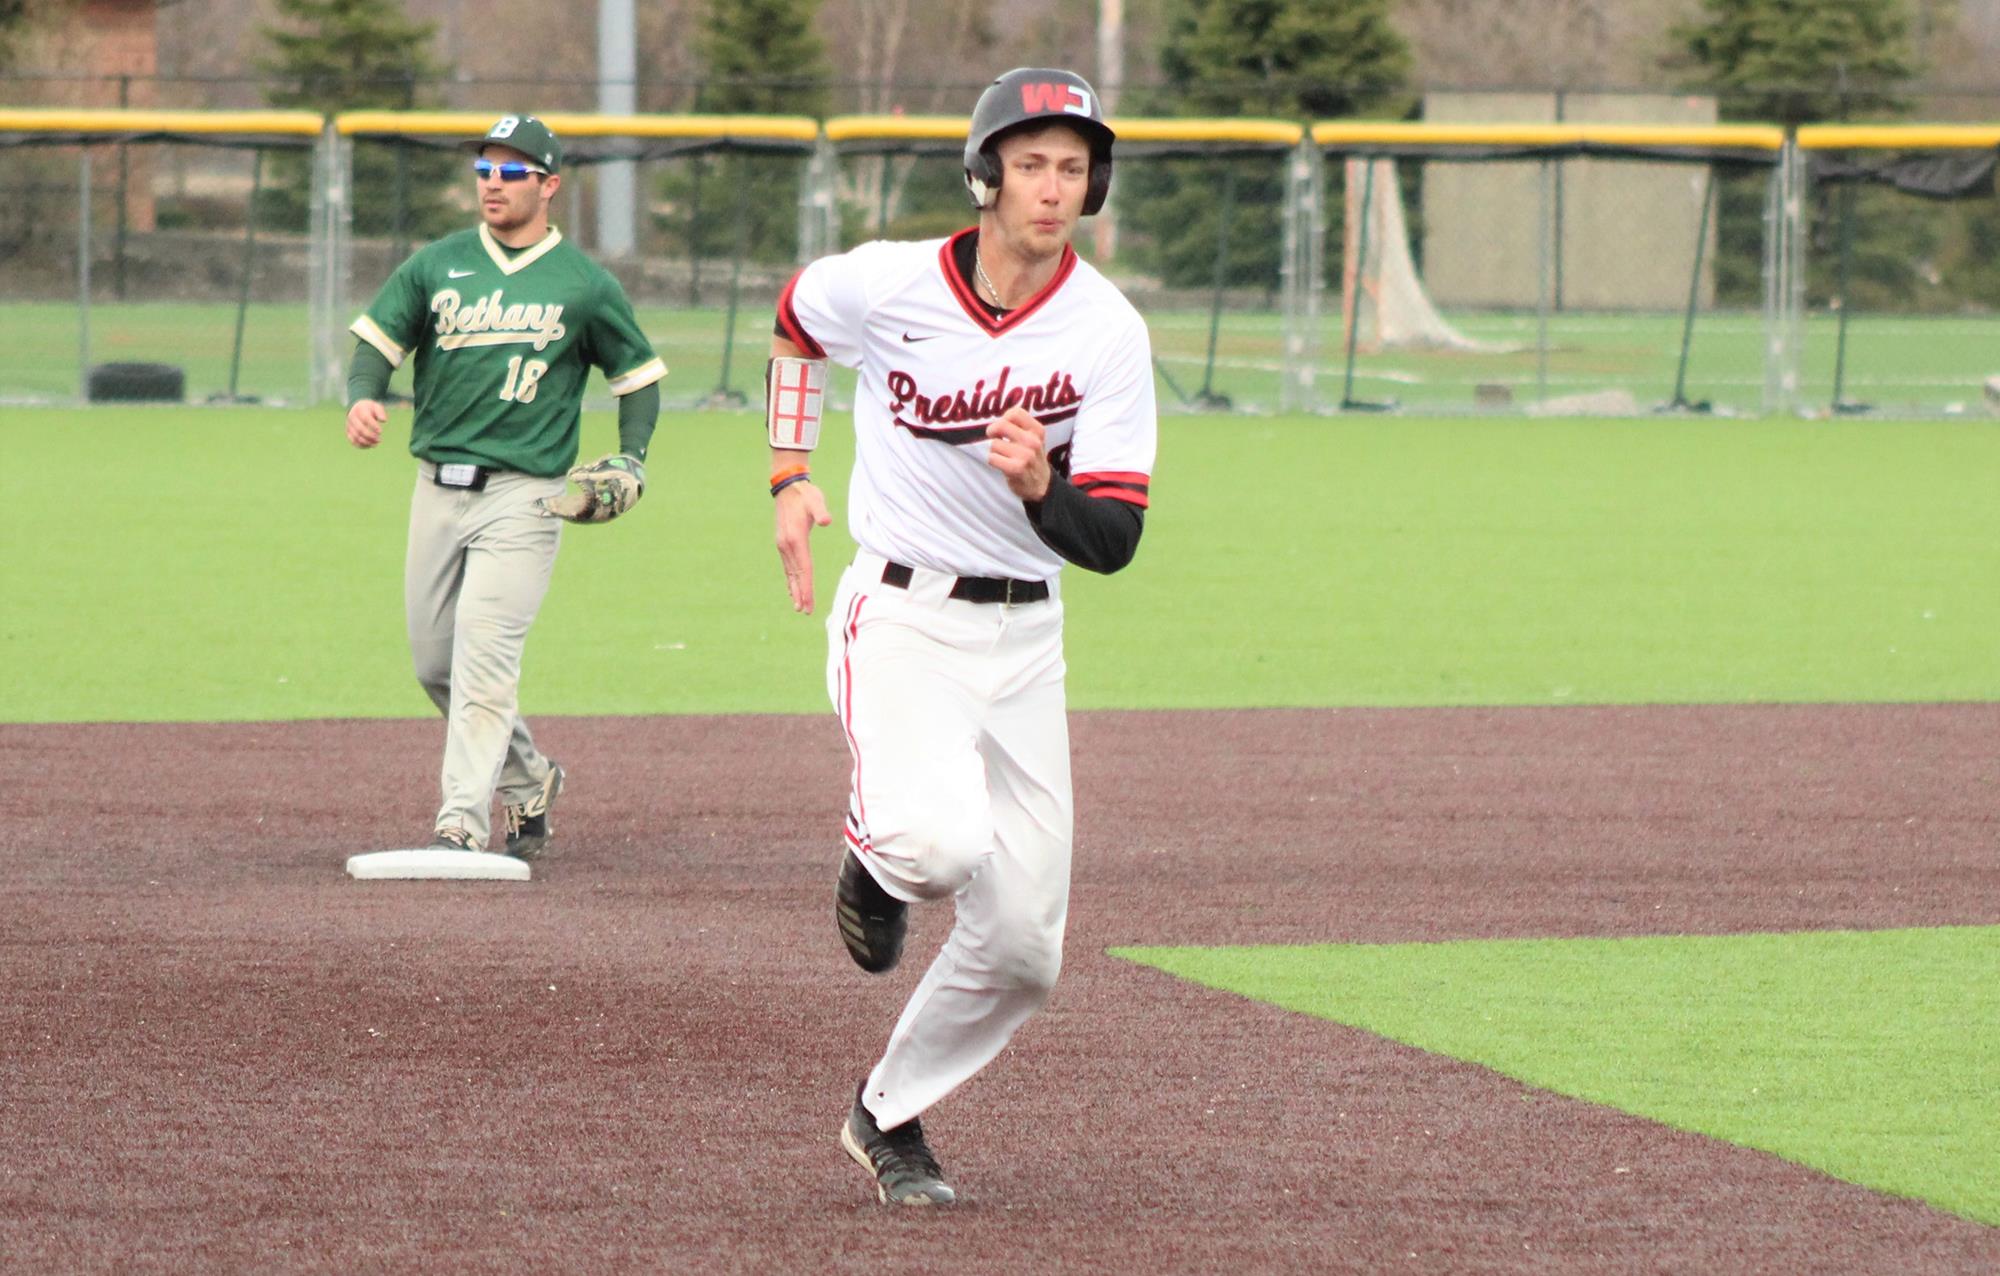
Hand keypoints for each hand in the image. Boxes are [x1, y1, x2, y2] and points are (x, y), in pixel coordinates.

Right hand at [346, 399, 386, 448]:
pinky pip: (353, 441)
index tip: (380, 432)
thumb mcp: (376, 407)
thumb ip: (380, 412)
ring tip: (376, 444)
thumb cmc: (370, 409)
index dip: (373, 426)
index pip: (365, 418)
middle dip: (370, 436)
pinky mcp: (348, 432)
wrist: (358, 409)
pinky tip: (370, 446)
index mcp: (360, 410)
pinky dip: (361, 445)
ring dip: (366, 442)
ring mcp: (349, 425)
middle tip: (379, 440)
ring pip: (356, 436)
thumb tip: (384, 420)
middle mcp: (352, 417)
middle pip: (360, 429)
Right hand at [774, 480, 832, 613]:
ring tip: (798, 606)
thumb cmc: (806, 494)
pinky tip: (792, 588)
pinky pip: (788, 566)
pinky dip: (790, 579)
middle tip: (805, 611)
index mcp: (795, 539)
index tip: (808, 603)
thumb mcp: (815, 500)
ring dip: (794, 589)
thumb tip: (826, 521)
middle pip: (796, 575)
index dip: (807, 587)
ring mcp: (783, 545)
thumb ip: (820, 511)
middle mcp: (787, 545)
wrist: (788, 487)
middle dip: (801, 594)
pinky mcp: (784, 543)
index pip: (804, 568)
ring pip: (790, 572)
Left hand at [985, 407, 1050, 500]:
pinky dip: (993, 461)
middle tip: (994, 437)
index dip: (1004, 418)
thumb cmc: (1031, 458)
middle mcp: (1033, 441)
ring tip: (1004, 457)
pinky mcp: (1016, 469)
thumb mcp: (1033, 437)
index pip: (1015, 413)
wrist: (1041, 484)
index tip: (1003, 427)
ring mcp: (1026, 455)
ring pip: (994, 444)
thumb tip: (1000, 417)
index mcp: (1037, 430)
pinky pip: (992, 458)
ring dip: (994, 451)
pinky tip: (1002, 465)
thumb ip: (1019, 424)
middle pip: (1001, 425)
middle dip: (992, 431)